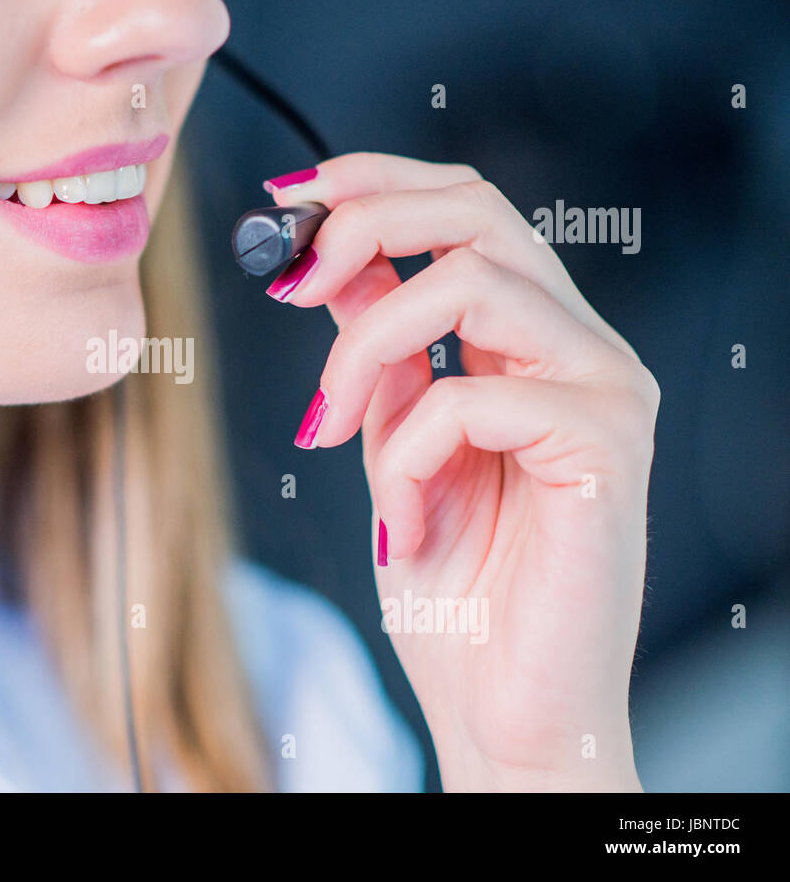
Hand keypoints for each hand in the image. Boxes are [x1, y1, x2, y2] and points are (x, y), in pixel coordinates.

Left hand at [267, 153, 656, 790]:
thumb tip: (338, 263)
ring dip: (366, 352)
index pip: (467, 207)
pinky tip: (404, 520)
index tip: (286, 203)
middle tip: (289, 282)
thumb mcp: (394, 444)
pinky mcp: (607, 447)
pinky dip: (408, 454)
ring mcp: (604, 391)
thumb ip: (383, 355)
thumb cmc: (455, 589)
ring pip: (472, 284)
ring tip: (332, 430)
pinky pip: (475, 398)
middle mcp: (580, 347)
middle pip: (478, 210)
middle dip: (363, 224)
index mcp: (533, 339)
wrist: (502, 711)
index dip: (372, 183)